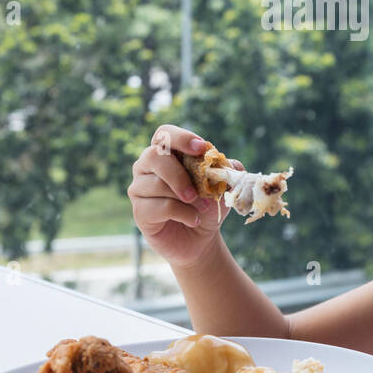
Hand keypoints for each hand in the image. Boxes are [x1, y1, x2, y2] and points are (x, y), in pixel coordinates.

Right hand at [127, 124, 243, 266]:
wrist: (199, 239)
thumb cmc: (206, 206)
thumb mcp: (221, 187)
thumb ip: (227, 172)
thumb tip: (233, 165)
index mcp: (166, 153)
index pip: (164, 133)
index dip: (181, 138)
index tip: (201, 148)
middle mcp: (147, 166)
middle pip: (154, 156)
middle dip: (178, 173)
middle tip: (198, 191)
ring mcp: (140, 188)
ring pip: (155, 184)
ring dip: (184, 198)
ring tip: (203, 208)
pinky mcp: (139, 211)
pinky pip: (157, 206)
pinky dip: (181, 213)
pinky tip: (193, 220)